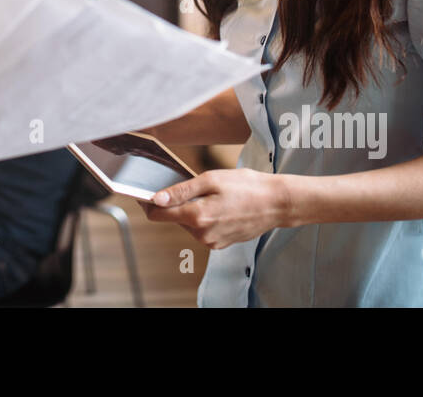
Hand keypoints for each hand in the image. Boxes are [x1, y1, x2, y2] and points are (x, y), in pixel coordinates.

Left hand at [142, 169, 290, 250]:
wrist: (277, 203)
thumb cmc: (247, 186)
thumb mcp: (211, 179)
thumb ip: (181, 191)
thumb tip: (156, 199)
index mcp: (197, 216)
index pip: (158, 215)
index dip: (148, 202)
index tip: (145, 191)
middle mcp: (202, 234)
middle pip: (174, 218)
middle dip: (176, 203)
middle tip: (194, 185)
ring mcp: (212, 242)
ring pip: (188, 224)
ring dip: (192, 209)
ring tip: (214, 195)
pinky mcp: (221, 244)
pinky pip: (203, 229)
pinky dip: (205, 217)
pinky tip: (221, 205)